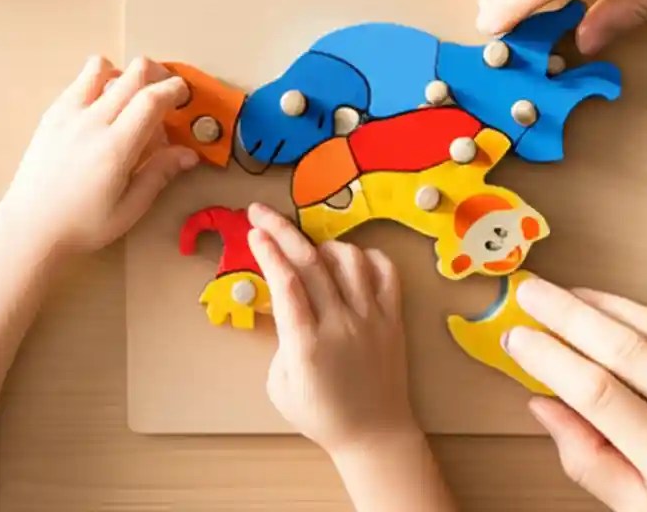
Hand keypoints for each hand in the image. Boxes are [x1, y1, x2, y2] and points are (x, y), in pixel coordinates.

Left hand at [1, 55, 197, 255]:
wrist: (29, 226)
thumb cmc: (82, 225)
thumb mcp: (129, 209)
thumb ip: (159, 174)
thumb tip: (188, 154)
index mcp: (115, 148)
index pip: (152, 99)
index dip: (175, 89)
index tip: (185, 95)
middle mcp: (92, 122)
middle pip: (133, 72)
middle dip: (159, 74)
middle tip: (166, 93)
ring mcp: (68, 113)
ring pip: (102, 65)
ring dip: (123, 73)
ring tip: (130, 98)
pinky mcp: (51, 114)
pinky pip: (79, 81)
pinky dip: (97, 82)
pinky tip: (102, 109)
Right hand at [246, 203, 415, 454]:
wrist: (374, 434)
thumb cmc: (321, 414)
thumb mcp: (279, 385)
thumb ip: (280, 340)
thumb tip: (286, 306)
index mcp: (306, 345)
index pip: (286, 284)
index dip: (268, 251)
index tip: (253, 231)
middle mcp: (340, 325)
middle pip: (311, 262)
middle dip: (281, 230)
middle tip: (261, 211)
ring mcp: (371, 319)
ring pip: (349, 259)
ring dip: (324, 245)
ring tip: (311, 251)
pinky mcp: (393, 319)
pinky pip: (385, 272)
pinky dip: (366, 256)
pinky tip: (350, 261)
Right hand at [506, 278, 646, 509]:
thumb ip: (591, 463)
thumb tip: (544, 406)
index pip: (599, 394)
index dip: (550, 357)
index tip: (519, 338)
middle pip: (626, 351)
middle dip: (569, 315)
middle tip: (531, 293)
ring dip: (604, 305)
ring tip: (564, 294)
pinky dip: (646, 315)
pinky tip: (615, 308)